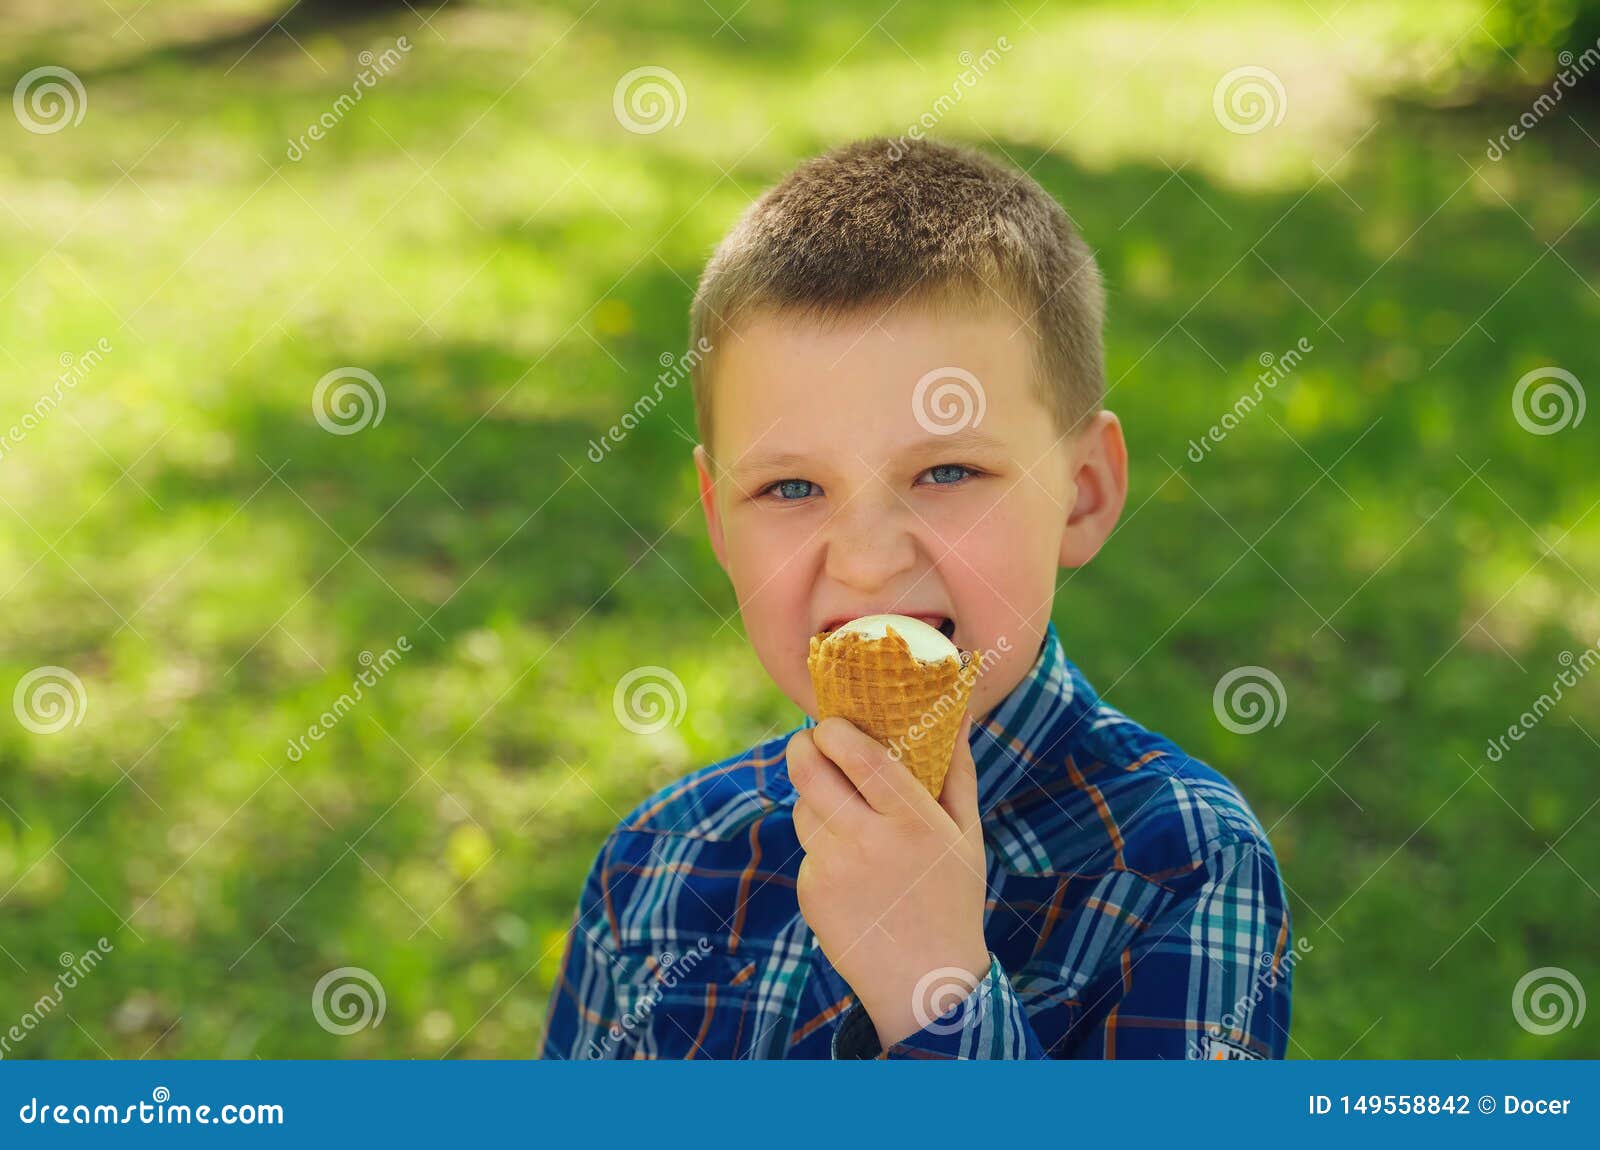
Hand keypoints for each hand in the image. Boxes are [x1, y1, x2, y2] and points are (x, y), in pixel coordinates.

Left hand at [787, 712, 989, 1048]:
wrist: (926, 984)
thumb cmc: (953, 899)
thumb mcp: (966, 834)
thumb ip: (957, 769)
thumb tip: (959, 710)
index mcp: (911, 821)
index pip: (858, 754)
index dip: (834, 729)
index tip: (834, 722)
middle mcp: (867, 841)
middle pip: (808, 771)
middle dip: (803, 746)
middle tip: (813, 742)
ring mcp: (833, 869)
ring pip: (803, 807)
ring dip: (816, 797)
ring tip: (847, 811)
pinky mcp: (811, 893)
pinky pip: (807, 848)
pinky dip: (822, 844)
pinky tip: (852, 868)